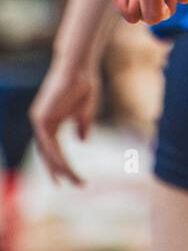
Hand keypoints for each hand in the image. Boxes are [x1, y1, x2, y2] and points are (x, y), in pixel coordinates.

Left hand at [29, 59, 99, 184]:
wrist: (79, 66)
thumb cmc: (84, 83)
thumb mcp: (85, 110)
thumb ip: (82, 125)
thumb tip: (81, 141)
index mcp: (53, 121)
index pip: (54, 150)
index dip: (62, 165)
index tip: (72, 180)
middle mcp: (44, 122)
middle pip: (49, 154)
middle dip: (61, 171)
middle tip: (75, 184)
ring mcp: (40, 120)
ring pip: (47, 151)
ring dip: (59, 167)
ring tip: (71, 180)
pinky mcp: (40, 117)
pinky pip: (46, 143)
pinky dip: (54, 156)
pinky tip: (64, 166)